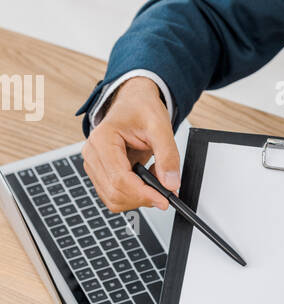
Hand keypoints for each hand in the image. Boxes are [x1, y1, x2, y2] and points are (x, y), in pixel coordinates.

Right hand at [82, 76, 179, 212]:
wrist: (133, 103)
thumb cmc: (141, 110)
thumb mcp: (161, 127)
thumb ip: (168, 156)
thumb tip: (171, 184)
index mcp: (102, 139)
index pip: (119, 179)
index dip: (143, 194)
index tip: (164, 200)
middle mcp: (92, 154)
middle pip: (114, 193)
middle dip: (142, 198)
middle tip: (166, 192)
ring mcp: (94, 166)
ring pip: (112, 199)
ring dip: (138, 198)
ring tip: (155, 178)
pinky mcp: (100, 174)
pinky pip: (114, 195)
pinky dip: (133, 195)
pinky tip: (146, 180)